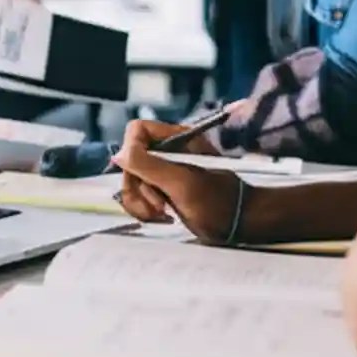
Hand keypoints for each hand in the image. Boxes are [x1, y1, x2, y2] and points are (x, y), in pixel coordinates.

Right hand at [113, 120, 242, 243]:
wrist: (238, 225)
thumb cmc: (217, 202)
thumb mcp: (181, 183)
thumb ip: (149, 166)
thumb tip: (118, 154)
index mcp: (176, 138)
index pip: (137, 130)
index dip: (131, 150)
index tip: (140, 174)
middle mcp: (167, 151)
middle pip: (129, 160)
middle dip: (138, 186)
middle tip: (159, 204)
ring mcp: (164, 172)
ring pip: (131, 181)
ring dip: (140, 201)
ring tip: (162, 214)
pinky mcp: (162, 191)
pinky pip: (138, 196)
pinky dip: (144, 210)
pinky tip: (163, 218)